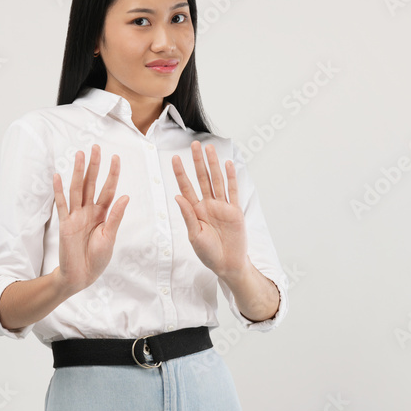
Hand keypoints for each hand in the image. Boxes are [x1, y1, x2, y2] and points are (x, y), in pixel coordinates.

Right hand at [52, 144, 129, 293]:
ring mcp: (75, 216)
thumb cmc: (97, 259)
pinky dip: (59, 191)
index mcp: (102, 214)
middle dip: (94, 166)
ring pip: (76, 189)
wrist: (81, 276)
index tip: (116, 157)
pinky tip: (57, 176)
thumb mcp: (110, 238)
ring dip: (77, 172)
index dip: (112, 174)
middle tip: (95, 147)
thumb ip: (116, 217)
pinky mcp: (65, 224)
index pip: (108, 190)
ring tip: (79, 154)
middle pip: (91, 184)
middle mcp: (88, 211)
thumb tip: (126, 196)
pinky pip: (61, 205)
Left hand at [172, 140, 248, 278]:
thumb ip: (188, 215)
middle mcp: (208, 205)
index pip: (186, 187)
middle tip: (194, 145)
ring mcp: (222, 206)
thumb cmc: (208, 253)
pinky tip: (228, 164)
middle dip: (198, 162)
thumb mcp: (194, 236)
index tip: (175, 158)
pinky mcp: (235, 211)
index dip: (180, 173)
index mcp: (195, 210)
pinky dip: (231, 177)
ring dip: (213, 164)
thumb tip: (177, 196)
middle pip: (202, 178)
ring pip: (216, 181)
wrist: (228, 265)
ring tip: (209, 148)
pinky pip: (232, 191)